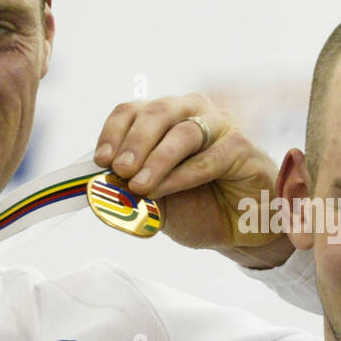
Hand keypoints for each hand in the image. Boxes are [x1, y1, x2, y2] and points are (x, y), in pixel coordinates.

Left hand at [93, 94, 292, 265]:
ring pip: (183, 132)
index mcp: (165, 118)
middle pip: (157, 113)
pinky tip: (163, 190)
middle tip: (120, 170)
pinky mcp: (242, 147)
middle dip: (134, 143)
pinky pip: (208, 158)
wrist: (239, 230)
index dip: (113, 132)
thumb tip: (98, 188)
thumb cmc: (197, 208)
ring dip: (156, 160)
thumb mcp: (155, 201)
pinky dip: (181, 176)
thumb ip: (130, 191)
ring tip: (138, 186)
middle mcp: (192, 112)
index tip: (101, 161)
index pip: (133, 111)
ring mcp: (220, 126)